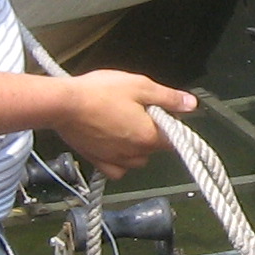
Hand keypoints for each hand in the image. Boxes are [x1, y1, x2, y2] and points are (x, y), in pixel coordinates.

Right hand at [53, 70, 196, 179]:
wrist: (63, 104)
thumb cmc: (100, 92)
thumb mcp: (140, 86)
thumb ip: (168, 97)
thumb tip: (191, 104)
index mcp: (148, 136)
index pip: (173, 139)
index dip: (171, 124)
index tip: (164, 113)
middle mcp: (134, 153)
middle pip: (153, 148)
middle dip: (150, 132)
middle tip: (136, 110)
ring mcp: (115, 160)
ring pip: (136, 159)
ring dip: (135, 146)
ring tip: (121, 123)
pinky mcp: (97, 162)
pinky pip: (116, 169)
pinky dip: (118, 160)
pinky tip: (112, 144)